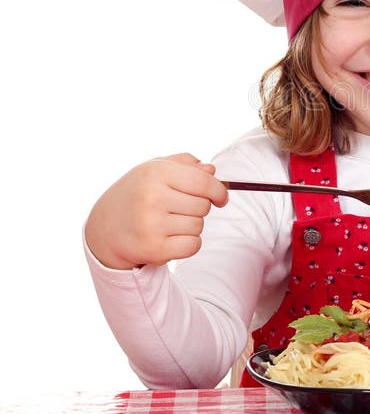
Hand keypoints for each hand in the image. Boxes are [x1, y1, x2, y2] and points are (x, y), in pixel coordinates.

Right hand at [85, 153, 228, 269]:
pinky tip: (171, 237)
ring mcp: (152, 224)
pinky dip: (188, 243)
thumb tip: (211, 171)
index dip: (218, 191)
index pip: (203, 182)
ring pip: (198, 226)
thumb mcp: (154, 169)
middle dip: (199, 207)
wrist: (104, 228)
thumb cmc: (136, 193)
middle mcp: (152, 197)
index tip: (221, 198)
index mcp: (155, 173)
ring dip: (191, 225)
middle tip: (178, 209)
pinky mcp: (154, 248)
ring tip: (169, 222)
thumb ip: (185, 164)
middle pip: (203, 205)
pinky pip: (193, 245)